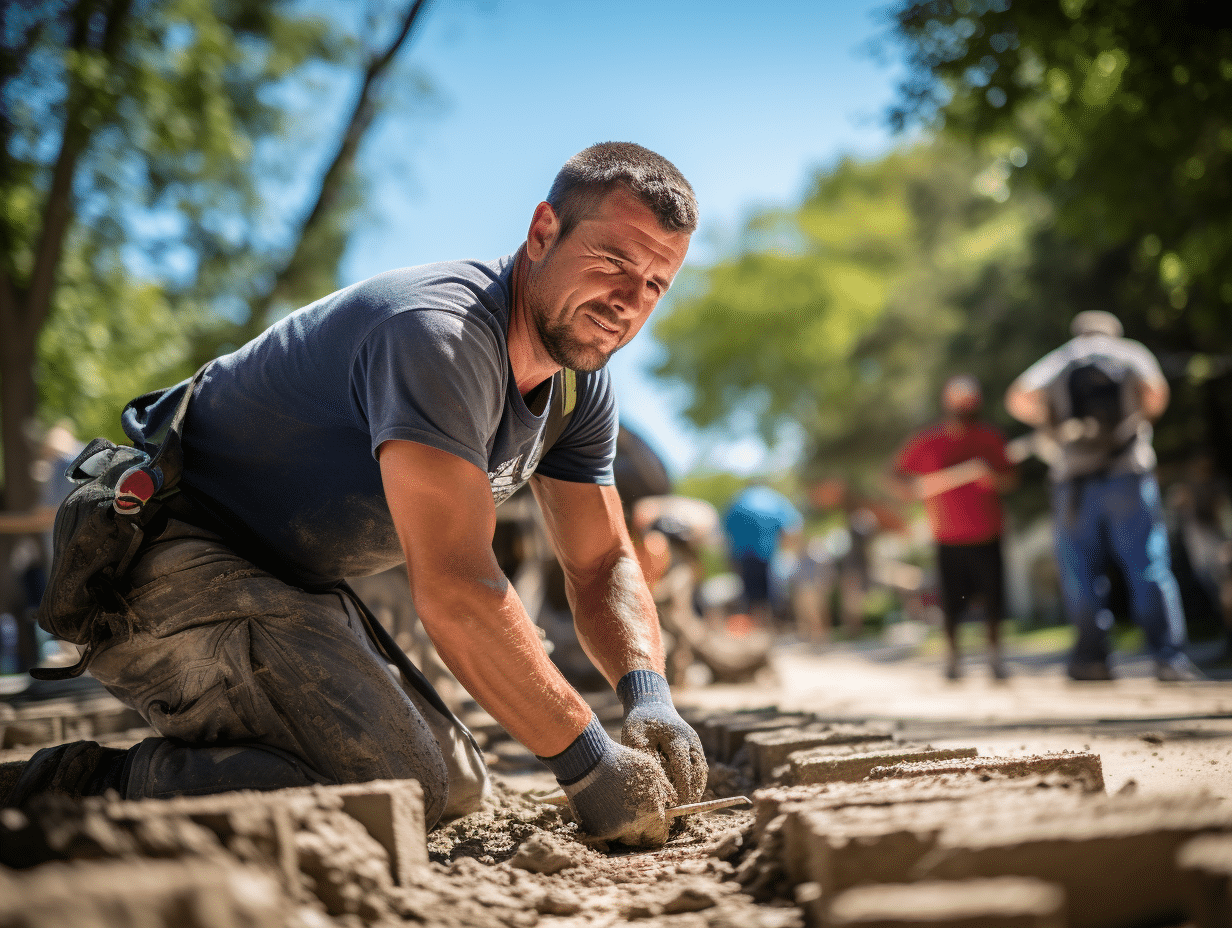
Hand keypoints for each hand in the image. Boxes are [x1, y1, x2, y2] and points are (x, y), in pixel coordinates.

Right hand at [538, 715, 672, 846]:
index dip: (655, 829)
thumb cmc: (622, 762)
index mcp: (651, 814)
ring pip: (621, 839)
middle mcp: (633, 827)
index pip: (659, 835)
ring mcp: (613, 832)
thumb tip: (672, 801)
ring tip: (614, 808)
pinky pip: (603, 838)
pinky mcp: (595, 832)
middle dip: (637, 831)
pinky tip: (601, 810)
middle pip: (640, 840)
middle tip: (630, 815)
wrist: (588, 761)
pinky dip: (603, 827)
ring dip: (620, 829)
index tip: (649, 823)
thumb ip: (664, 788)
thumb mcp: (650, 768)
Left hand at [617, 670, 706, 803]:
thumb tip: (655, 785)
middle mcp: (691, 740)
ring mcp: (695, 743)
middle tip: (684, 811)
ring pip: (701, 771)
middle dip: (692, 792)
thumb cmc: (640, 722)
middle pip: (697, 771)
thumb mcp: (636, 737)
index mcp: (677, 737)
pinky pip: (699, 768)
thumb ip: (646, 759)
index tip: (678, 804)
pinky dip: (695, 782)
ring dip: (696, 789)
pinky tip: (686, 796)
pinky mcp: (694, 747)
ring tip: (686, 807)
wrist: (651, 703)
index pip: (684, 767)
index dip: (682, 787)